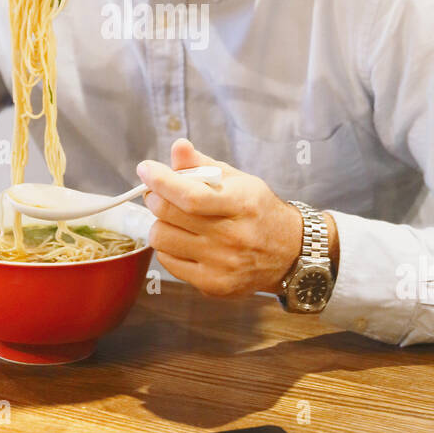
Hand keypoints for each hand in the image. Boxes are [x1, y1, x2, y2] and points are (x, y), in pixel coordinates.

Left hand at [136, 137, 304, 297]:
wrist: (288, 253)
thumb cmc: (258, 211)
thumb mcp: (238, 181)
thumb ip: (204, 164)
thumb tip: (178, 147)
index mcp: (240, 205)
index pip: (190, 196)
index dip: (161, 181)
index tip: (145, 169)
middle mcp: (232, 237)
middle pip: (170, 215)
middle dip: (156, 198)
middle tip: (160, 193)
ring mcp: (222, 265)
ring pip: (162, 239)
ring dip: (160, 223)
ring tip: (174, 219)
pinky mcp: (213, 285)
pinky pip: (168, 262)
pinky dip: (168, 247)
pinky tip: (183, 240)